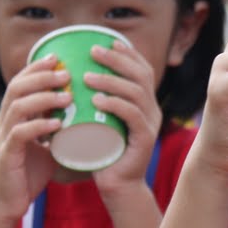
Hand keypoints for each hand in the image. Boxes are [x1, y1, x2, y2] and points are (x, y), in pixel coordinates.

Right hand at [0, 57, 67, 222]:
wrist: (7, 205)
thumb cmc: (27, 175)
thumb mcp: (47, 147)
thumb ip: (59, 131)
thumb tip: (85, 117)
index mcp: (12, 118)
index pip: (20, 83)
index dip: (36, 68)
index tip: (57, 57)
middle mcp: (4, 123)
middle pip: (17, 88)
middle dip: (41, 76)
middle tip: (65, 72)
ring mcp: (3, 138)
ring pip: (18, 107)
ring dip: (44, 98)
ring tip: (67, 96)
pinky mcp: (7, 156)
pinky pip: (20, 134)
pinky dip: (40, 127)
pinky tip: (59, 125)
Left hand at [89, 38, 164, 196]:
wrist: (117, 186)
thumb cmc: (103, 153)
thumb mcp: (101, 121)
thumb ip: (96, 102)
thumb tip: (74, 77)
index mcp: (145, 103)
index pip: (143, 70)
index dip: (128, 53)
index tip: (108, 41)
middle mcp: (152, 110)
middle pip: (140, 75)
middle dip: (117, 60)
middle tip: (93, 51)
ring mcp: (150, 124)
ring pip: (135, 92)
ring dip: (110, 80)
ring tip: (86, 76)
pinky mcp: (144, 140)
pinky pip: (133, 115)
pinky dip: (114, 104)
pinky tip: (96, 99)